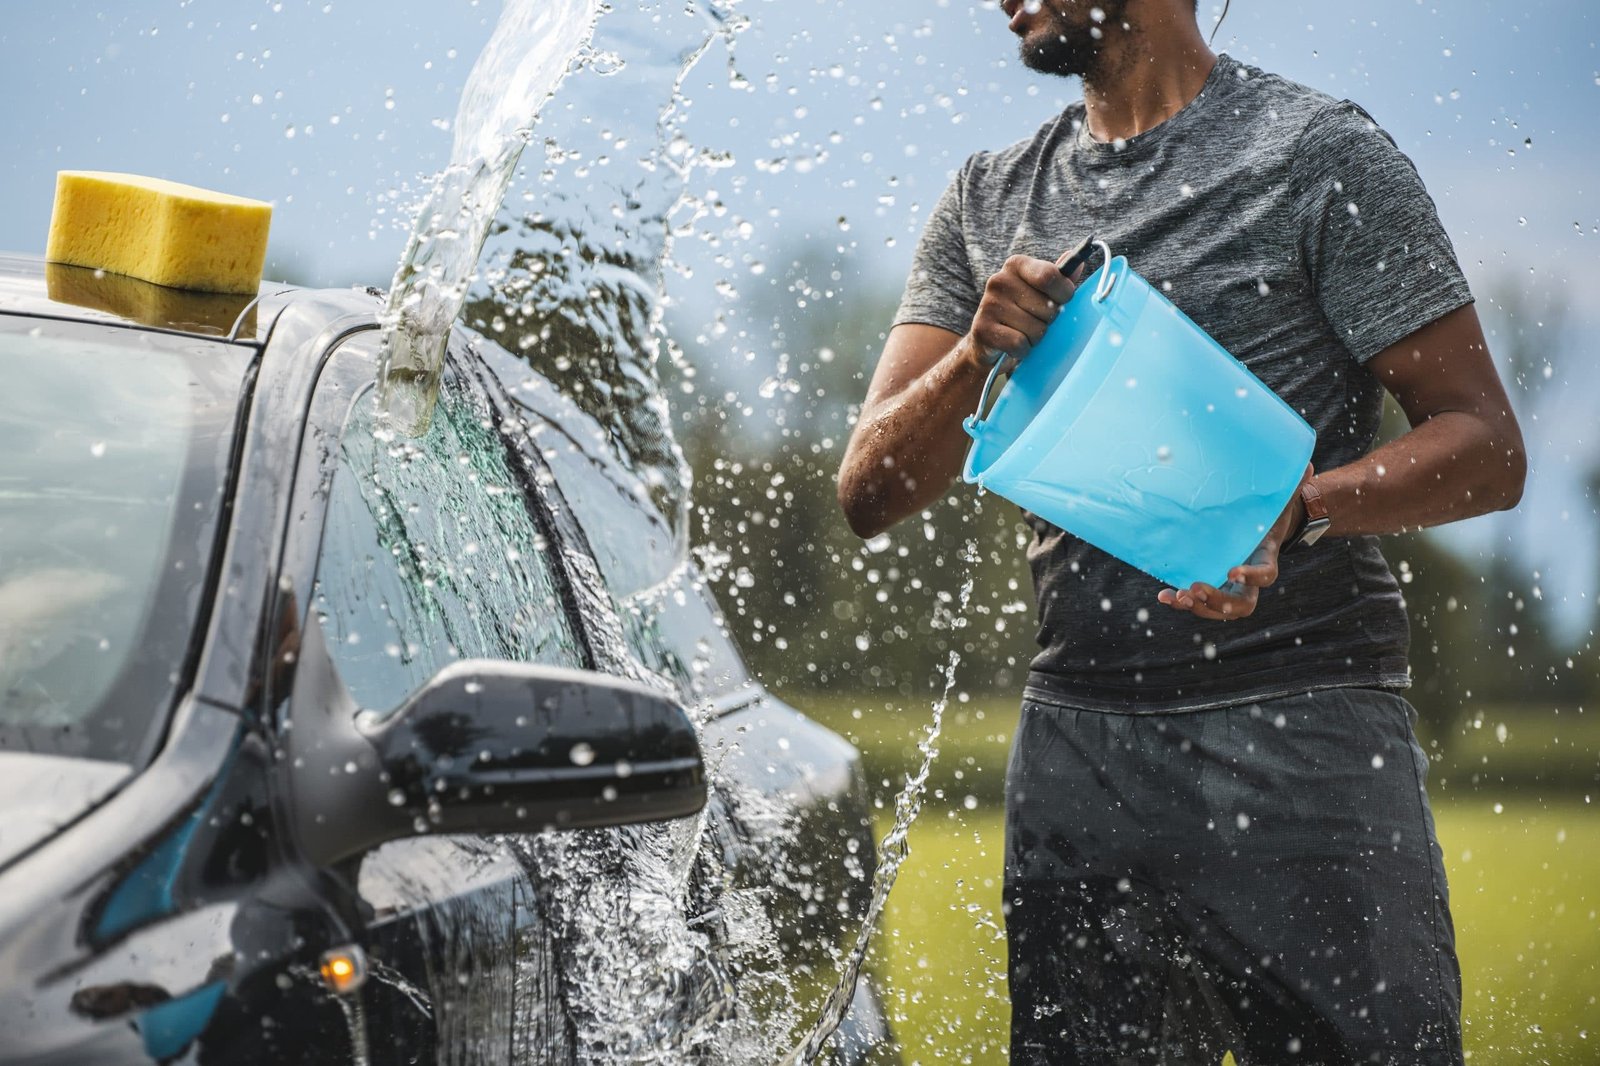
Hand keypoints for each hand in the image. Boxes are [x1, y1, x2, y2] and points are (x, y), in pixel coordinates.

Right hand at [960, 254, 1079, 369]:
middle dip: (1048, 322)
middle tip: (1033, 321)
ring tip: (1022, 334)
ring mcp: (988, 304)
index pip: (1049, 276)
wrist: (986, 342)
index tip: (1060, 301)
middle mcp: (999, 280)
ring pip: (1036, 329)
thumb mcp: (1040, 292)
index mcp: (1016, 265)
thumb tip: (1078, 263)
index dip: (1064, 293)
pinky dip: (1022, 350)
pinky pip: (1019, 344)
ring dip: (1035, 339)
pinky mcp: (982, 329)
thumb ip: (1058, 279)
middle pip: (1047, 307)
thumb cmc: (1020, 314)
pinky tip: (1013, 346)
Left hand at [1156, 464, 1315, 621]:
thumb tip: (1307, 465)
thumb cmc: (1268, 510)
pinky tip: (1163, 597)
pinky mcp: (1211, 583)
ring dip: (1197, 607)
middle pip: (1241, 604)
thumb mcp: (1280, 498)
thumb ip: (1292, 485)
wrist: (1259, 525)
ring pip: (1218, 609)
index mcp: (1266, 558)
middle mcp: (1249, 580)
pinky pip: (1198, 601)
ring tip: (1177, 597)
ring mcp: (1230, 586)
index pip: (1267, 575)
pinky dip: (1181, 602)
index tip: (1233, 570)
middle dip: (1219, 601)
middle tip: (1197, 588)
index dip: (1252, 576)